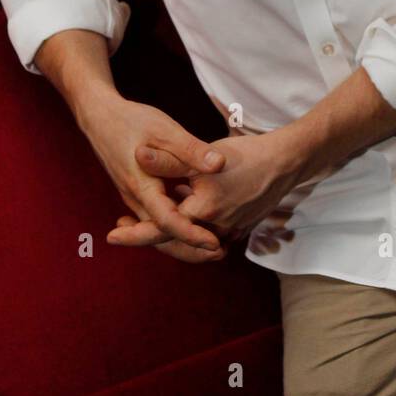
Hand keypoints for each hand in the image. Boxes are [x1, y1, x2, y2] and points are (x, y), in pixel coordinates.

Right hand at [81, 95, 229, 262]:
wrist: (98, 116)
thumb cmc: (130, 120)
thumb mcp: (164, 130)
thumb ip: (191, 150)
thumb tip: (220, 165)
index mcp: (141, 186)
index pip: (167, 221)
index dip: (191, 235)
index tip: (215, 243)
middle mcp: (135, 199)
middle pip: (162, 234)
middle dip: (191, 247)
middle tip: (222, 252)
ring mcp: (133, 198)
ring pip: (157, 229)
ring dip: (183, 238)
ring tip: (214, 243)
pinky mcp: (136, 193)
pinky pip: (154, 217)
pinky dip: (174, 224)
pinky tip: (195, 221)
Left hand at [106, 129, 300, 250]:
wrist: (285, 162)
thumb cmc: (243, 156)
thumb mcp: (201, 155)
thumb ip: (168, 159)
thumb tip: (138, 154)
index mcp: (204, 212)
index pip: (160, 230)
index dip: (134, 234)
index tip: (111, 235)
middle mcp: (216, 229)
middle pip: (174, 242)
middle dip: (147, 235)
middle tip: (121, 227)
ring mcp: (229, 231)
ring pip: (189, 239)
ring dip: (166, 230)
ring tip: (140, 218)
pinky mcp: (237, 226)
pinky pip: (205, 233)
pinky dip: (187, 226)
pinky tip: (178, 206)